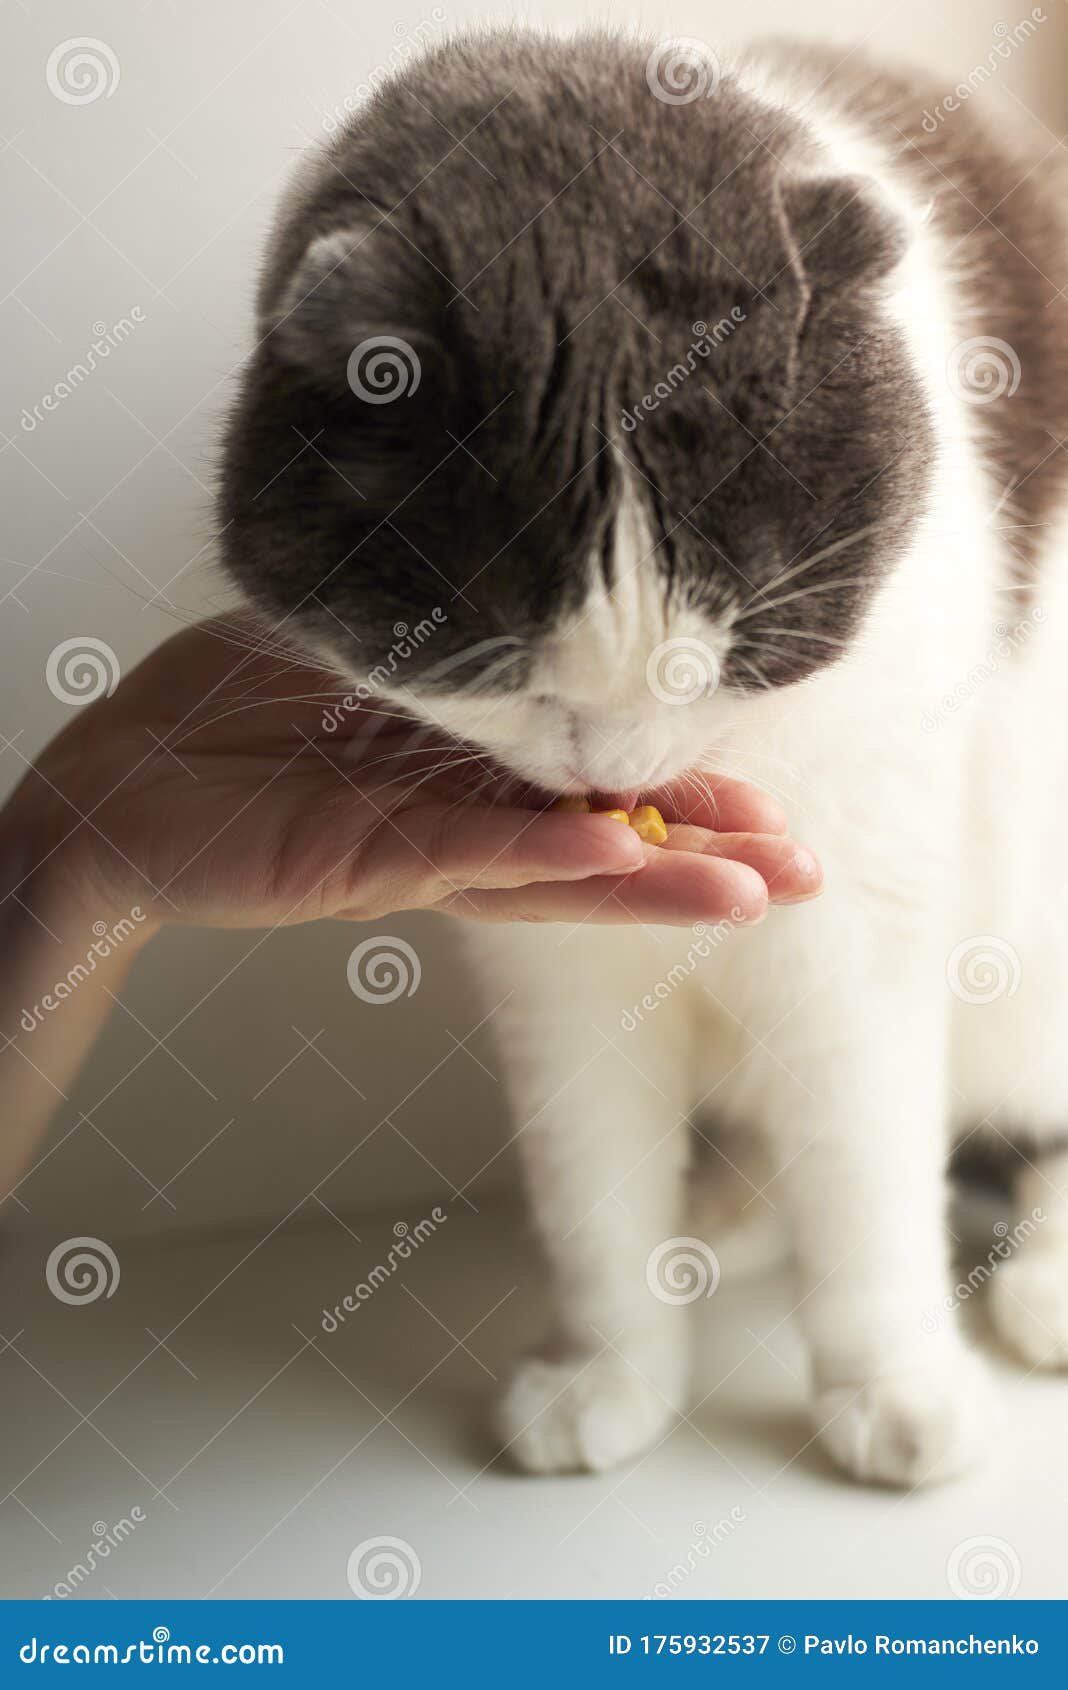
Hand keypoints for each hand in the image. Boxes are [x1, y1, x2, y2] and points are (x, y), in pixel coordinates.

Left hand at [6, 616, 821, 931]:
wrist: (114, 783)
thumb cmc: (222, 715)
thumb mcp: (344, 646)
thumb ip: (428, 633)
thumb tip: (507, 561)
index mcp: (465, 768)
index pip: (591, 785)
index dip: (676, 794)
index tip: (758, 796)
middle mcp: (459, 816)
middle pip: (600, 844)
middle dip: (703, 856)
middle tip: (801, 871)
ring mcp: (419, 847)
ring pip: (557, 871)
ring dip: (656, 881)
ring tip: (751, 890)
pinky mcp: (365, 864)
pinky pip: (470, 860)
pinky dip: (546, 859)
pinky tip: (619, 857)